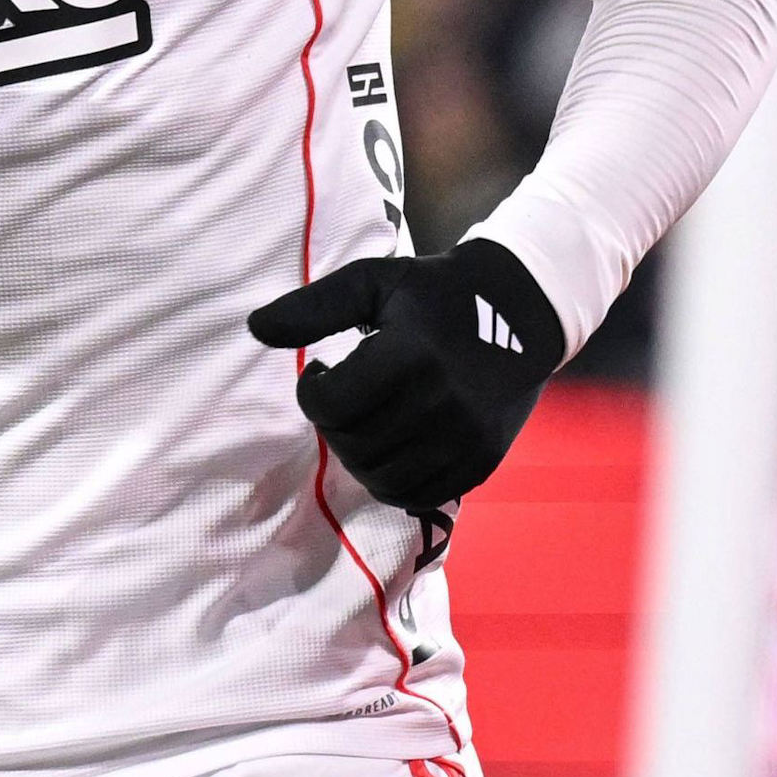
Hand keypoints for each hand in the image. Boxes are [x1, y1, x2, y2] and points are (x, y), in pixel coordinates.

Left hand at [245, 239, 567, 512]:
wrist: (522, 311)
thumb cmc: (435, 292)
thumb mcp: (373, 281)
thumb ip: (313, 306)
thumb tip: (254, 328)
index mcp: (412, 354)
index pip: (331, 405)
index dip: (311, 392)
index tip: (321, 371)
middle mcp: (443, 402)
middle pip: (354, 445)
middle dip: (333, 425)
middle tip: (343, 397)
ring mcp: (466, 438)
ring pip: (383, 480)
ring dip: (358, 458)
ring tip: (364, 423)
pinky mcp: (482, 462)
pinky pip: (420, 495)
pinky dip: (393, 481)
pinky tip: (391, 445)